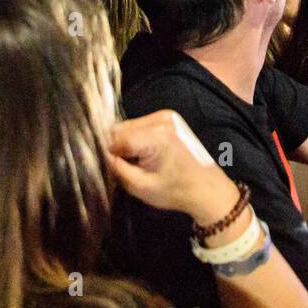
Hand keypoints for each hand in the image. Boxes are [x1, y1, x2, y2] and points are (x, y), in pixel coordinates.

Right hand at [107, 110, 238, 225]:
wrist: (208, 188)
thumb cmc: (175, 191)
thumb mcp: (140, 187)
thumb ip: (117, 168)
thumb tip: (100, 155)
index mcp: (156, 135)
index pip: (116, 138)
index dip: (108, 153)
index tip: (109, 168)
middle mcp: (161, 119)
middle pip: (121, 128)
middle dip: (116, 147)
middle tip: (123, 167)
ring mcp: (166, 115)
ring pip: (128, 125)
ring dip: (125, 142)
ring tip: (135, 162)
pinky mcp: (168, 117)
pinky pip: (140, 125)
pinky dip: (136, 138)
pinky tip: (144, 154)